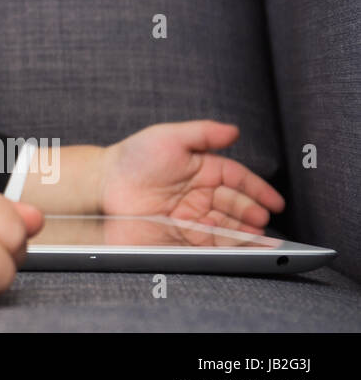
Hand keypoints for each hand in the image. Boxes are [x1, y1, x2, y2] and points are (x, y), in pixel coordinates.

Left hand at [99, 120, 284, 233]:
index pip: (238, 180)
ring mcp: (191, 216)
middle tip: (263, 222)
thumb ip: (203, 133)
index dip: (258, 190)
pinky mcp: (179, 235)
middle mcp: (201, 195)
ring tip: (260, 240)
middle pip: (236, 206)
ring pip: (227, 227)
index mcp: (204, 170)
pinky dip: (226, 248)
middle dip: (253, 214)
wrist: (103, 182)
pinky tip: (238, 249)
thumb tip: (234, 131)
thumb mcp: (170, 137)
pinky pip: (208, 244)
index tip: (275, 202)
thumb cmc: (134, 156)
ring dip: (245, 234)